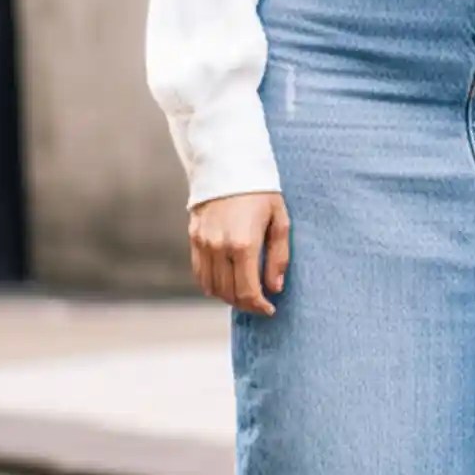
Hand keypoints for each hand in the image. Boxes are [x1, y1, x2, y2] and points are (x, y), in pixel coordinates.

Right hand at [188, 192, 289, 314]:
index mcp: (244, 244)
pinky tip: (227, 282)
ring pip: (212, 287)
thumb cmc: (261, 192)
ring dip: (228, 297)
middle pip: (229, 293)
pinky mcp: (194, 238)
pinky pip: (199, 272)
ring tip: (245, 294)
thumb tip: (275, 287)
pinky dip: (212, 284)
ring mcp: (203, 243)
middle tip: (260, 304)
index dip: (259, 306)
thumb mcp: (280, 221)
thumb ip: (279, 257)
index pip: (247, 291)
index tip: (269, 309)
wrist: (229, 165)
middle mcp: (219, 246)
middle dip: (246, 304)